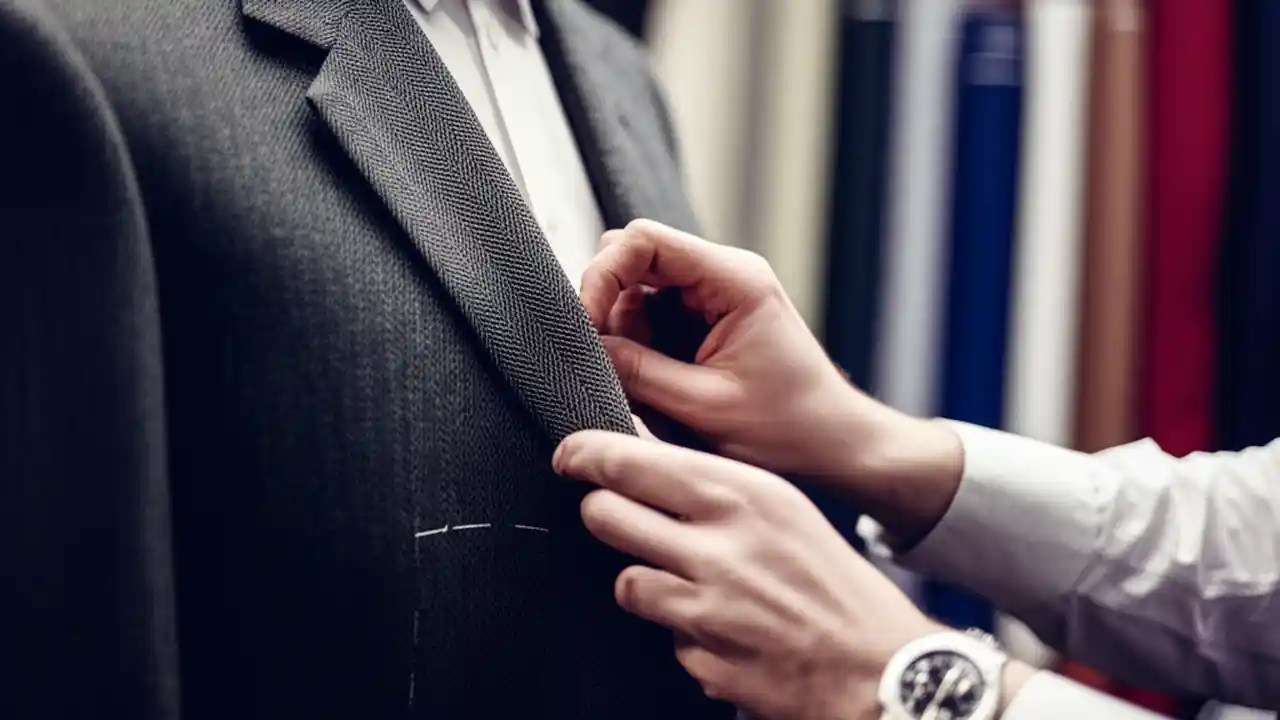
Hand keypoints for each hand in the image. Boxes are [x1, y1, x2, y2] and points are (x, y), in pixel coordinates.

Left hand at [554, 430, 941, 719]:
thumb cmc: (832, 580)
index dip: (587, 453)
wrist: (878, 666)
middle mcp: (717, 547)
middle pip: (606, 514)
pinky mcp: (700, 660)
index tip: (569, 453)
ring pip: (624, 581)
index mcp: (741, 496)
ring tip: (690, 583)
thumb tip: (640, 449)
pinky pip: (663, 637)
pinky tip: (722, 628)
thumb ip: (713, 483)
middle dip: (603, 512)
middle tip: (616, 514)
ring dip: (645, 581)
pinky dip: (682, 633)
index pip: (632, 461)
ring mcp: (705, 609)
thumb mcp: (781, 507)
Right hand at [580, 220, 962, 542]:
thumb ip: (636, 371)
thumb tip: (584, 346)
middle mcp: (722, 277)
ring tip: (648, 385)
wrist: (833, 449)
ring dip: (625, 337)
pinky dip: (639, 352)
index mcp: (733, 279)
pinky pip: (650, 323)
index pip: (643, 239)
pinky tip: (657, 387)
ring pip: (636, 295)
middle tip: (609, 359)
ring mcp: (711, 299)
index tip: (585, 322)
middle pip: (634, 260)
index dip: (603, 274)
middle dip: (609, 308)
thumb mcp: (703, 406)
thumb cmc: (789, 429)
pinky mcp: (703, 325)